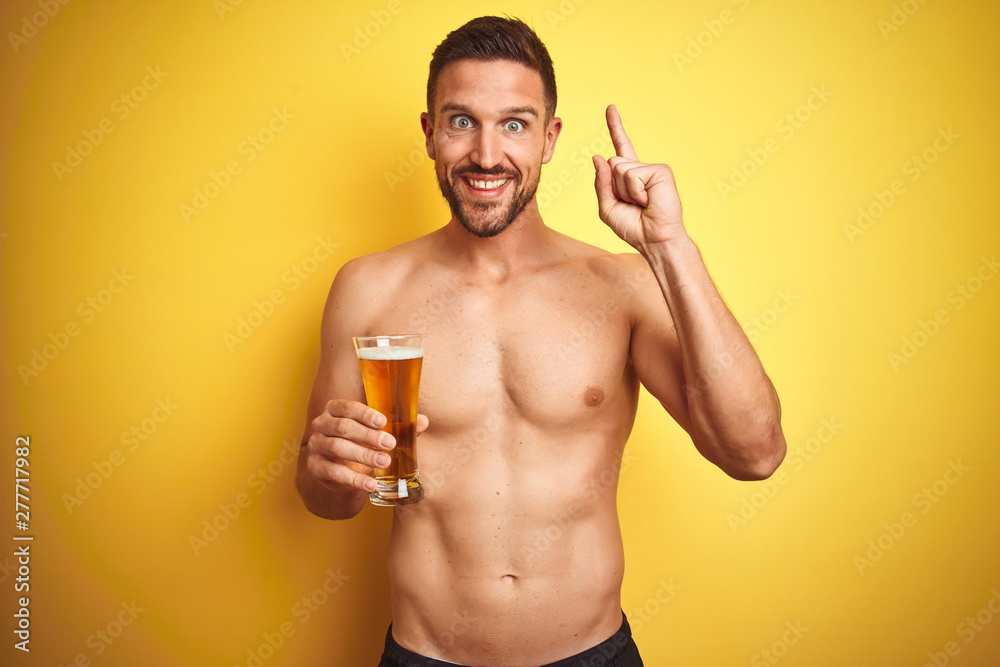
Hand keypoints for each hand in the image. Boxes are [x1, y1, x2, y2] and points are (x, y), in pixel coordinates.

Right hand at [304, 399, 428, 492]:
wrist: (338, 467)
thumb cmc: (359, 442)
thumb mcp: (376, 433)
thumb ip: (398, 426)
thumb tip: (423, 421)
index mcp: (335, 409)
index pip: (348, 407)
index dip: (365, 414)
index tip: (383, 422)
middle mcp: (322, 424)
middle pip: (344, 427)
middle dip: (368, 436)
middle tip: (390, 444)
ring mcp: (316, 445)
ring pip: (338, 448)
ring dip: (363, 455)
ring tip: (384, 462)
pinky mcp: (315, 467)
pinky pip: (334, 473)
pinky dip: (354, 479)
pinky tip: (371, 483)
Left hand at [592, 105, 685, 248]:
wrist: (654, 239)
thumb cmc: (633, 227)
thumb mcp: (607, 207)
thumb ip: (601, 183)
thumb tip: (598, 157)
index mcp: (629, 175)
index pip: (620, 147)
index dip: (615, 127)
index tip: (610, 108)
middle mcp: (641, 168)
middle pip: (611, 164)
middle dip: (614, 187)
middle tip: (633, 204)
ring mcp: (652, 168)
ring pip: (620, 168)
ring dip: (625, 190)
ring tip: (641, 202)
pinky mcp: (660, 170)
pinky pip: (632, 174)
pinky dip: (635, 191)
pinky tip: (648, 199)